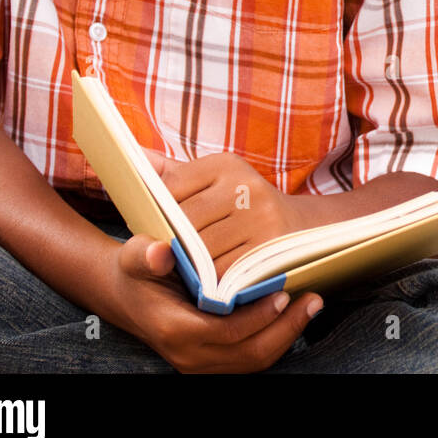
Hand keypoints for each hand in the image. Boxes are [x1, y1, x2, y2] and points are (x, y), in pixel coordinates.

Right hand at [100, 233, 322, 372]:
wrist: (125, 294)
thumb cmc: (137, 271)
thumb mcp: (134, 257)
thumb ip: (145, 254)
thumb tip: (161, 252)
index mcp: (174, 330)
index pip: (228, 332)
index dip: (260, 316)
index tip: (284, 292)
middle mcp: (189, 354)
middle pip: (249, 353)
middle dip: (286, 329)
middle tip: (313, 300)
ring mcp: (200, 362)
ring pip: (254, 360)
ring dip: (286, 335)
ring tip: (311, 305)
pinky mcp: (211, 360)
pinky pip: (250, 357)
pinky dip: (275, 338)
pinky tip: (293, 314)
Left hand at [146, 150, 308, 279]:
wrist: (301, 228)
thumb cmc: (242, 206)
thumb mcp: (213, 181)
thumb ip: (172, 173)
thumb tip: (135, 157)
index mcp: (225, 164)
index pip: (171, 188)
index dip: (160, 214)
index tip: (162, 228)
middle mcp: (244, 184)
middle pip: (184, 222)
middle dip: (175, 243)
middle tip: (171, 256)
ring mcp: (260, 214)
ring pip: (201, 250)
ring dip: (193, 265)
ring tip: (192, 269)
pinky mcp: (270, 245)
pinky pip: (223, 270)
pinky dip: (213, 280)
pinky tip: (213, 279)